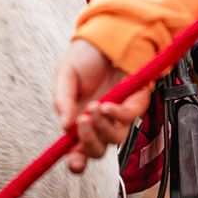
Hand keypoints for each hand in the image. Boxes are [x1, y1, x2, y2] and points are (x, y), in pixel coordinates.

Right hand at [52, 39, 148, 173]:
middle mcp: (99, 121)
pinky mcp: (135, 102)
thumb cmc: (85, 56)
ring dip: (103, 128)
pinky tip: (106, 104)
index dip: (76, 162)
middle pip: (97, 150)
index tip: (72, 163)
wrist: (106, 34)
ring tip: (94, 107)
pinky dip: (117, 115)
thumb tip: (64, 125)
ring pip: (115, 138)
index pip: (78, 149)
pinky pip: (129, 118)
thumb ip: (62, 99)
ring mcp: (118, 114)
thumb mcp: (65, 74)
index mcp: (79, 119)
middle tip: (81, 122)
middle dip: (89, 143)